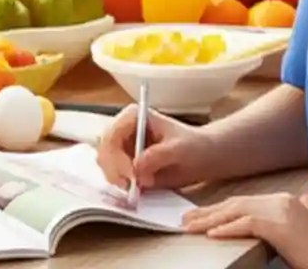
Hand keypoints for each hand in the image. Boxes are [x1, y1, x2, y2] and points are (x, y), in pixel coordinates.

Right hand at [96, 104, 215, 190]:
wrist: (203, 157)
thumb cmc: (194, 146)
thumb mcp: (180, 149)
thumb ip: (158, 155)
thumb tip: (137, 167)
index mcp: (133, 116)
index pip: (112, 135)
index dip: (116, 156)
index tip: (131, 176)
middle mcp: (123, 129)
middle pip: (104, 151)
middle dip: (114, 171)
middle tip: (131, 188)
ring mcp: (122, 147)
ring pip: (105, 165)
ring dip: (116, 180)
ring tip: (136, 190)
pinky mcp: (125, 164)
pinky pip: (114, 176)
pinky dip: (120, 186)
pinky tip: (134, 192)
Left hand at [182, 191, 307, 266]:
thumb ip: (307, 210)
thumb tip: (307, 198)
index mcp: (288, 201)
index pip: (246, 202)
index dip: (221, 209)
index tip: (202, 216)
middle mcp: (282, 200)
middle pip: (236, 204)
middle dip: (209, 212)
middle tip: (187, 220)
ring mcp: (281, 211)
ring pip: (236, 212)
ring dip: (210, 220)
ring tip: (191, 227)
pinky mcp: (280, 226)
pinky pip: (246, 224)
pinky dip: (226, 228)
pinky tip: (211, 234)